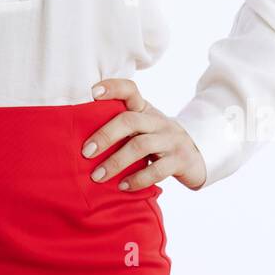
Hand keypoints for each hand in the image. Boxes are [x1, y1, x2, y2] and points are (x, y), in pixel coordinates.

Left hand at [80, 78, 206, 191]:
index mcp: (144, 109)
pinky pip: (157, 170)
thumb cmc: (156, 141)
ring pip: (141, 145)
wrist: (195, 156)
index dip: (112, 87)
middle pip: (129, 120)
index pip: (130, 90)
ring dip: (116, 162)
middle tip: (85, 152)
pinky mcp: (179, 160)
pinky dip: (137, 179)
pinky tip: (122, 186)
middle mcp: (157, 120)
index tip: (92, 92)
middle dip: (105, 135)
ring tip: (97, 176)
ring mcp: (170, 139)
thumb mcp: (142, 127)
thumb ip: (120, 126)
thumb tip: (79, 139)